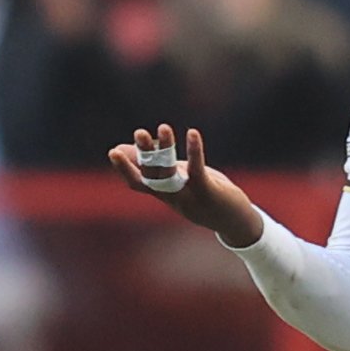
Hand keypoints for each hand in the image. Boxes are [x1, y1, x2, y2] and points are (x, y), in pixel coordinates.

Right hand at [106, 123, 263, 246]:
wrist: (236, 222)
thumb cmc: (204, 195)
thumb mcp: (177, 180)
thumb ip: (156, 166)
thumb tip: (123, 149)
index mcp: (164, 194)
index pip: (139, 183)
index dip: (125, 169)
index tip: (113, 152)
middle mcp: (173, 197)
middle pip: (153, 174)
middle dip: (145, 154)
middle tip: (140, 132)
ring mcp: (190, 196)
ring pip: (172, 171)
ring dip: (166, 149)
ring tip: (163, 127)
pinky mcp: (208, 192)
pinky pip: (198, 170)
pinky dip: (195, 151)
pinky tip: (193, 133)